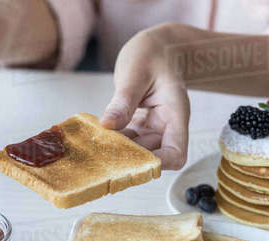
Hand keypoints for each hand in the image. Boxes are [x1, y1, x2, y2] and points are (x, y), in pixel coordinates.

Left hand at [100, 24, 189, 169]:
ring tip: (93, 148)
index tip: (131, 163)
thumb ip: (124, 100)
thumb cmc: (152, 54)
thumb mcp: (136, 72)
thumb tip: (108, 125)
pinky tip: (95, 138)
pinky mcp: (138, 126)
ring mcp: (152, 128)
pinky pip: (125, 141)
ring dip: (116, 152)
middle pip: (151, 158)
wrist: (158, 47)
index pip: (175, 154)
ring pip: (136, 152)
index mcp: (175, 115)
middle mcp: (165, 127)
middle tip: (99, 154)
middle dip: (128, 160)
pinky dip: (112, 141)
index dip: (157, 164)